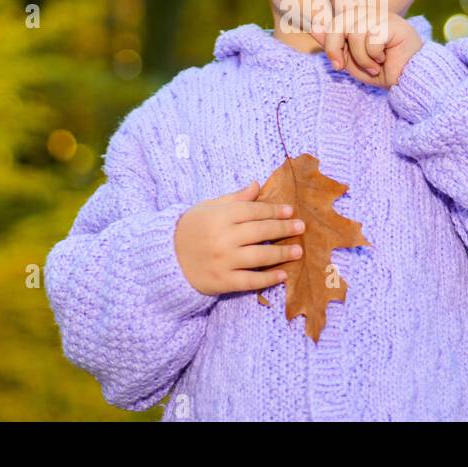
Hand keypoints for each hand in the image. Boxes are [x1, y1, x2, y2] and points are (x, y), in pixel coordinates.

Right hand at [173, 180, 305, 294]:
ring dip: (282, 253)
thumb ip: (234, 199)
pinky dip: (268, 279)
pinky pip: (250, 281)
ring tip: (298, 251)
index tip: (289, 211)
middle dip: (283, 228)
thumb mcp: (208, 207)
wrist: (166, 258)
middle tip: (301, 227)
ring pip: (260, 256)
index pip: (253, 211)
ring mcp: (223, 261)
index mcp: (220, 217)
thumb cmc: (190, 228)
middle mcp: (223, 238)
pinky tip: (283, 275)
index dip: (273, 210)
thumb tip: (257, 185)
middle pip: (261, 231)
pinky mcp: (222, 281)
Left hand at [307, 0, 423, 88]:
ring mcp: (381, 15)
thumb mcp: (349, 59)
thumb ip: (333, 44)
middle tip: (340, 65)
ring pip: (353, 33)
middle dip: (333, 48)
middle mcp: (368, 12)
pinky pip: (369, 41)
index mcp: (357, 18)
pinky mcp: (391, 23)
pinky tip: (384, 58)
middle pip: (338, 23)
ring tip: (373, 63)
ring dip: (359, 57)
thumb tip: (315, 26)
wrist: (405, 77)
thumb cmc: (378, 68)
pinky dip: (372, 57)